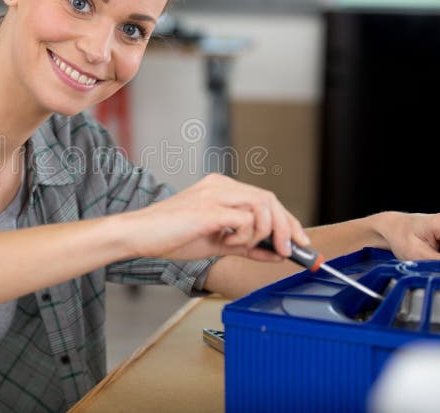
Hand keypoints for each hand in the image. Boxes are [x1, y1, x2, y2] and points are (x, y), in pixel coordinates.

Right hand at [123, 173, 309, 261]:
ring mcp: (215, 195)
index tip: (300, 243)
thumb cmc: (170, 237)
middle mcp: (221, 186)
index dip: (288, 221)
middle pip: (269, 199)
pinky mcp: (209, 209)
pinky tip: (229, 244)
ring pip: (262, 206)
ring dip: (264, 233)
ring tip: (242, 247)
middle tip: (292, 251)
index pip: (265, 199)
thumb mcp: (216, 243)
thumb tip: (276, 253)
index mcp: (222, 189)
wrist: (138, 236)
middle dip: (287, 228)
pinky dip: (246, 236)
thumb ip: (247, 246)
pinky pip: (244, 219)